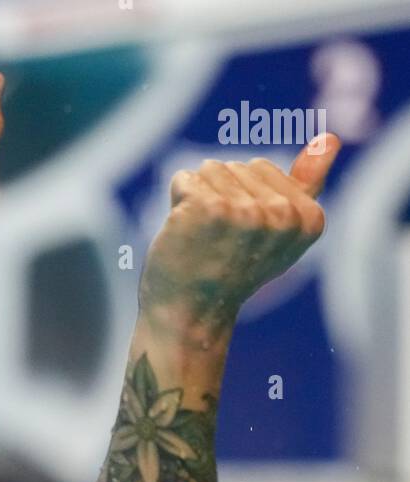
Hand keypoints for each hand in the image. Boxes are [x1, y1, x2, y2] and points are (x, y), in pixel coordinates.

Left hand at [139, 134, 341, 333]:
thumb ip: (306, 186)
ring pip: (211, 170)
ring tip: (202, 242)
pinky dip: (176, 202)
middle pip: (238, 166)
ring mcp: (244, 212)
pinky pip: (184, 178)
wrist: (190, 316)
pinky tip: (183, 236)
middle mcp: (282, 215)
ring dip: (198, 201)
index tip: (243, 242)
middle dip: (221, 198)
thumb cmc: (229, 273)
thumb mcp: (279, 232)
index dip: (244, 200)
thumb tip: (331, 138)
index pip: (263, 168)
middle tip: (220, 246)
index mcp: (309, 219)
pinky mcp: (207, 209)